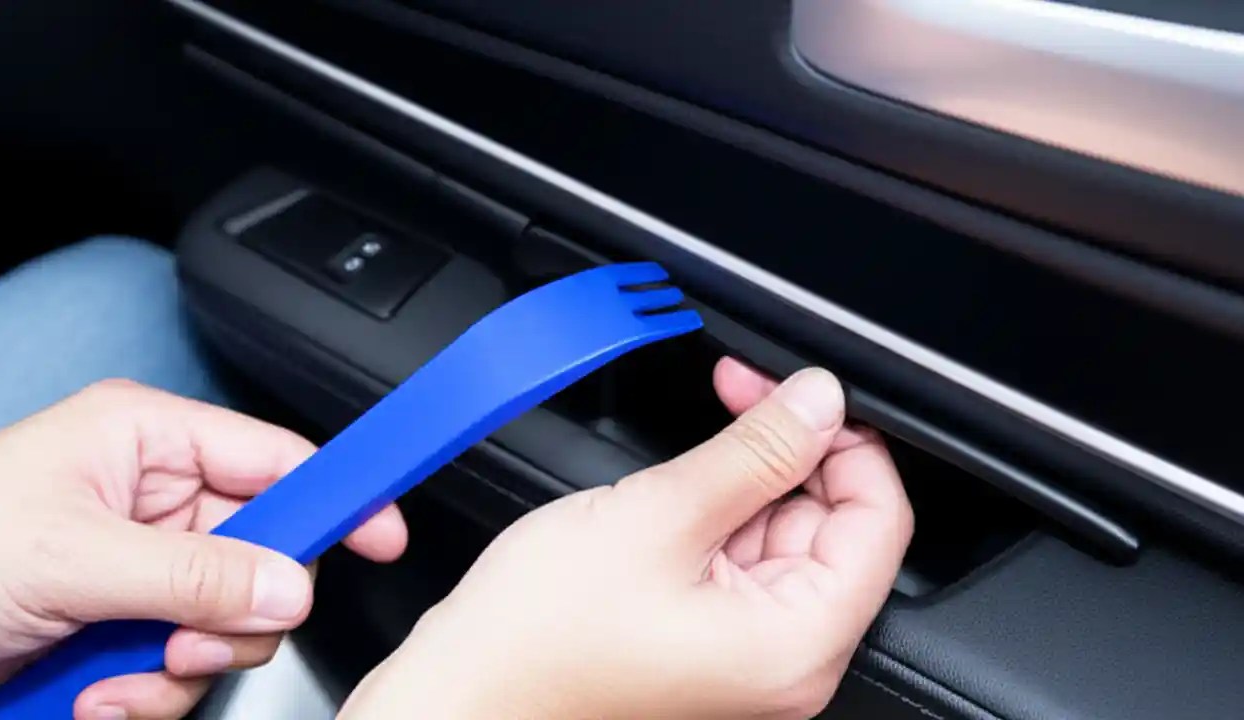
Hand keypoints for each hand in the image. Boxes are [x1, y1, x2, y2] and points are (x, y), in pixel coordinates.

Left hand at [0, 379, 407, 718]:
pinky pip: (183, 665)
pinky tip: (95, 695)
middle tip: (193, 639)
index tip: (383, 536)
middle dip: (234, 610)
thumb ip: (193, 572)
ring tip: (122, 675)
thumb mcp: (71, 557)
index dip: (336, 495)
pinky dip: (149, 695)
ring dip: (185, 664)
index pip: (276, 457)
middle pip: (263, 553)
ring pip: (229, 619)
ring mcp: (142, 566)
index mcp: (146, 441)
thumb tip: (289, 586)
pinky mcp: (123, 624)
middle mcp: (154, 499)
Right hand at [339, 359, 911, 719]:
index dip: (848, 442)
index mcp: (794, 645)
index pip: (880, 523)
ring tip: (680, 466)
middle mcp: (783, 663)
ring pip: (781, 539)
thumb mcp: (657, 517)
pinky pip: (738, 564)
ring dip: (746, 481)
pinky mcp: (706, 644)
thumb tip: (818, 402)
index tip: (807, 396)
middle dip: (790, 452)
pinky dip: (715, 516)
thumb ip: (754, 452)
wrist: (461, 693)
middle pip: (832, 527)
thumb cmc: (534, 642)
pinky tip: (671, 499)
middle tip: (742, 394)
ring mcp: (743, 657)